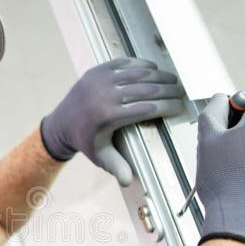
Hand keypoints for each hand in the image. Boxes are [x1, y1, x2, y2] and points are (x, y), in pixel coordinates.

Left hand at [39, 58, 184, 185]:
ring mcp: (100, 80)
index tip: (181, 107)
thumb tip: (128, 182)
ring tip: (173, 80)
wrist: (62, 123)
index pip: (147, 108)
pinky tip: (154, 69)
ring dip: (158, 75)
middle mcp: (105, 95)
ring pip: (137, 73)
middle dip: (168, 90)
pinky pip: (124, 63)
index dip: (168, 106)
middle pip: (146, 89)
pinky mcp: (97, 70)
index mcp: (108, 116)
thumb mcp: (101, 156)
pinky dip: (141, 65)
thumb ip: (117, 167)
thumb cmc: (86, 141)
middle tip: (182, 92)